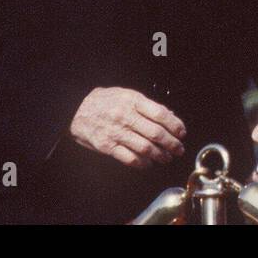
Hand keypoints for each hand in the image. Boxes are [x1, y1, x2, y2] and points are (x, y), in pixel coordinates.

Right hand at [69, 87, 186, 168]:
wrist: (75, 109)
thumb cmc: (105, 100)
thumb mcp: (127, 94)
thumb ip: (148, 105)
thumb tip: (169, 115)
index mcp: (132, 101)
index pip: (160, 114)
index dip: (175, 125)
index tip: (181, 132)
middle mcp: (125, 116)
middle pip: (155, 133)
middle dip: (171, 144)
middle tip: (179, 149)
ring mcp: (116, 132)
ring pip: (145, 148)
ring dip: (160, 155)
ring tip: (167, 158)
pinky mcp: (107, 146)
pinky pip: (129, 158)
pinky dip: (142, 163)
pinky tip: (148, 163)